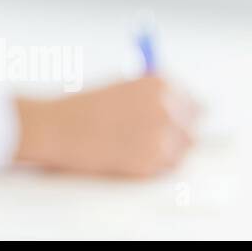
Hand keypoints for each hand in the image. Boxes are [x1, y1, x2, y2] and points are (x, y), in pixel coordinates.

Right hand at [13, 75, 199, 176]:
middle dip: (179, 129)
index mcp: (159, 84)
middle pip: (193, 125)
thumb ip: (151, 93)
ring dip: (169, 147)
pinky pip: (167, 166)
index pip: (194, 101)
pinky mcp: (150, 163)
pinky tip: (131, 154)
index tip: (180, 116)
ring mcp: (160, 138)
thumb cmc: (82, 105)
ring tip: (138, 143)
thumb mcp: (120, 86)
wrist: (57, 128)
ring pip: (183, 148)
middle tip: (161, 134)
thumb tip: (177, 106)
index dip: (185, 109)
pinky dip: (155, 163)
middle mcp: (166, 108)